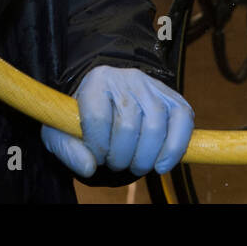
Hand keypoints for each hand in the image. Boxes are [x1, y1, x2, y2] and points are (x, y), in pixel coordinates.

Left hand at [41, 66, 193, 177]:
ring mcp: (154, 86)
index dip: (97, 147)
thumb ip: (69, 150)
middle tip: (116, 163)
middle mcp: (127, 78)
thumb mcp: (64, 132)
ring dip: (144, 158)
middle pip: (127, 126)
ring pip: (154, 127)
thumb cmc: (85, 119)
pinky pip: (183, 123)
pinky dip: (174, 149)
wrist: (111, 102)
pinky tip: (161, 164)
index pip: (98, 117)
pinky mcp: (174, 99)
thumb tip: (89, 167)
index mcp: (97, 81)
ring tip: (134, 164)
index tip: (96, 157)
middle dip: (121, 157)